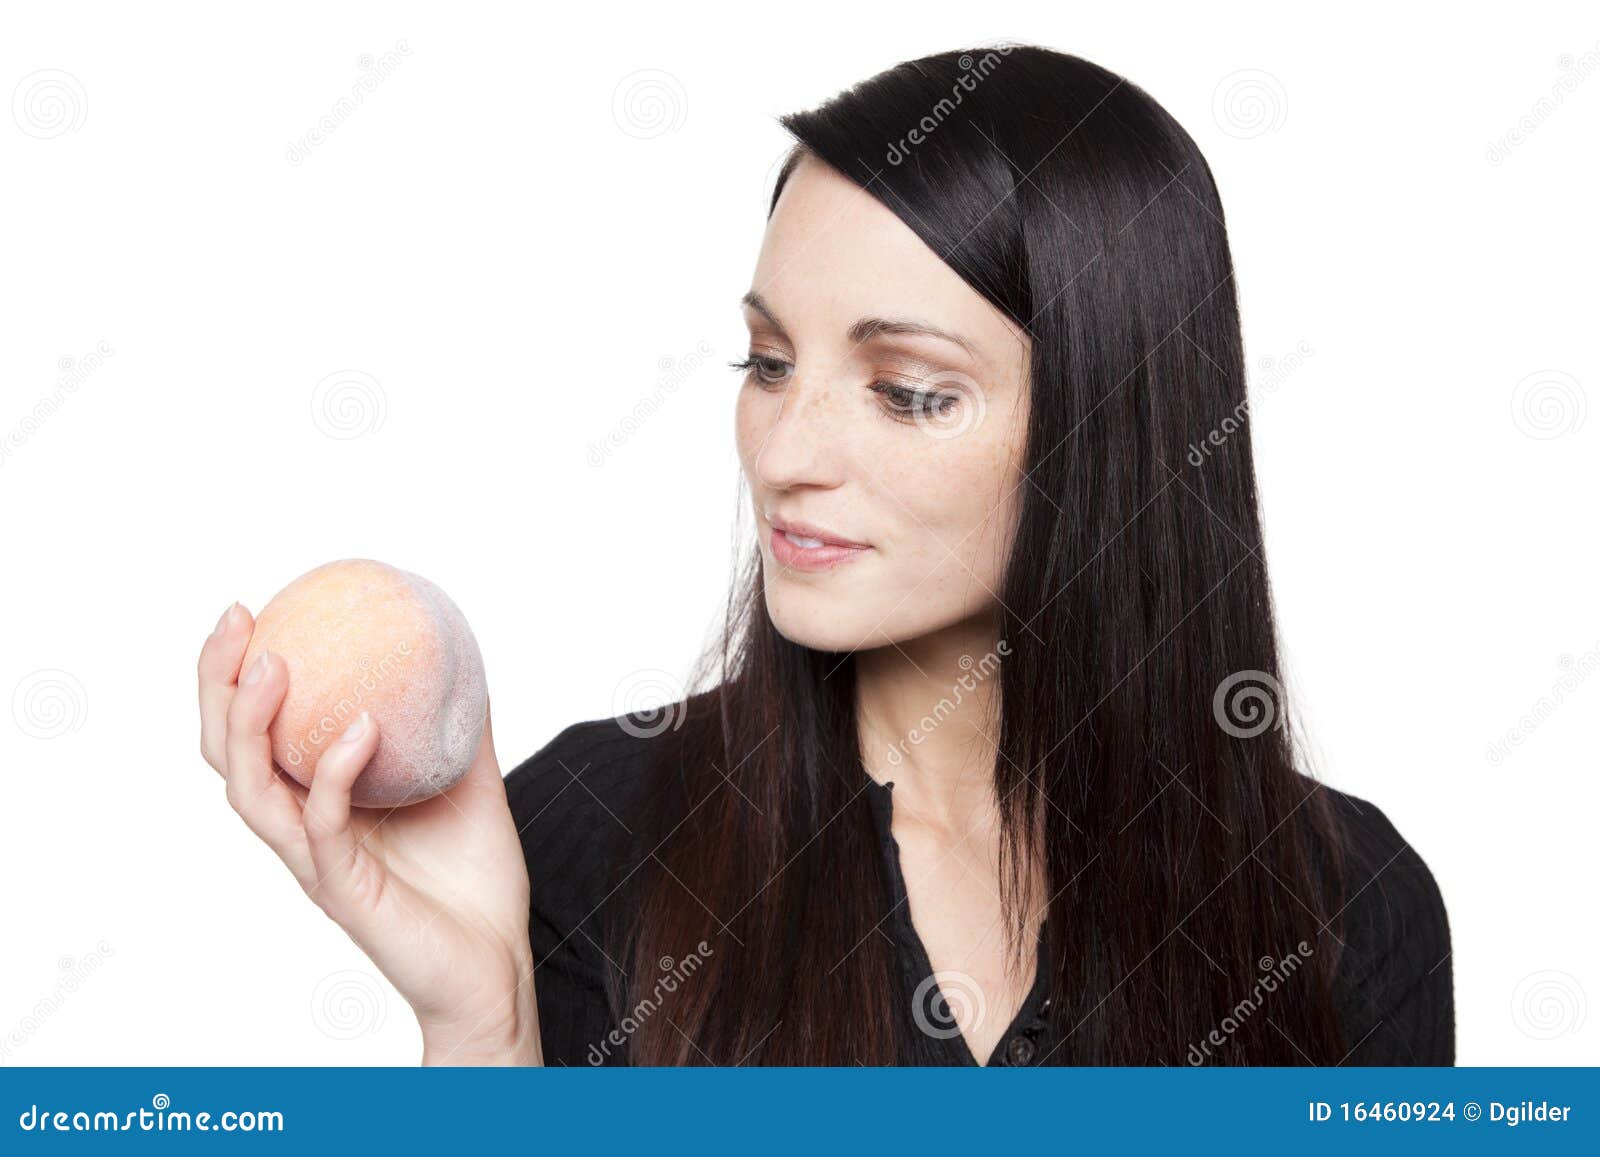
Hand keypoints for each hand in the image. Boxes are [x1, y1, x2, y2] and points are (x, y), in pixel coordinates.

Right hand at [197, 601, 541, 1064]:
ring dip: (251, 725)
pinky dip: (336, 771)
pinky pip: (324, 826)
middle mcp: (302, 832)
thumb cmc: (474, 882)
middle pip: (226, 755)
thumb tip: (466, 656)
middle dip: (216, 685)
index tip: (250, 611)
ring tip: (270, 665)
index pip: (255, 735)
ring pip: (251, 792)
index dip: (234, 676)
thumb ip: (459, 727)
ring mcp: (316, 863)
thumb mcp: (470, 783)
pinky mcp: (344, 891)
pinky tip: (362, 726)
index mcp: (318, 804)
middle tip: (236, 621)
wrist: (497, 964)